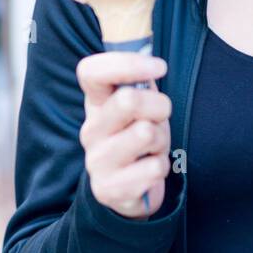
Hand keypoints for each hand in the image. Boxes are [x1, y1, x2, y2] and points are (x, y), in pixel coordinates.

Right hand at [76, 51, 171, 219]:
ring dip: (162, 140)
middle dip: (159, 106)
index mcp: (96, 103)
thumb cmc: (140, 139)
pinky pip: (152, 168)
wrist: (132, 191)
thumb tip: (152, 61)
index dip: (127, 64)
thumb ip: (143, 83)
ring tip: (153, 147)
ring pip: (145, 134)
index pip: (91, 71)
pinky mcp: (107, 189)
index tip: (160, 67)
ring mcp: (95, 161)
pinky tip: (149, 170)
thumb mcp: (143, 106)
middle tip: (160, 119)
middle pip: (128, 100)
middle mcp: (90, 129)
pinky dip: (161, 168)